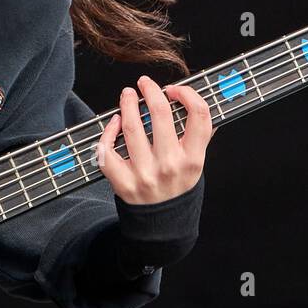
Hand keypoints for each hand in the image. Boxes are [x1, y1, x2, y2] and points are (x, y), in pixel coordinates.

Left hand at [97, 74, 213, 204]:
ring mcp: (145, 175)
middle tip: (145, 83)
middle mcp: (170, 166)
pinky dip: (108, 132)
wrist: (162, 224)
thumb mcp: (196, 165)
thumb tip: (199, 104)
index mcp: (193, 159)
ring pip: (132, 127)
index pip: (198, 114)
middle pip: (161, 114)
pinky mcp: (123, 183)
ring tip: (127, 96)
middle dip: (150, 90)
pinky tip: (114, 122)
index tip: (174, 90)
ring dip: (127, 104)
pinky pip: (108, 151)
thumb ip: (199, 137)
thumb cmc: (178, 186)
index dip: (187, 94)